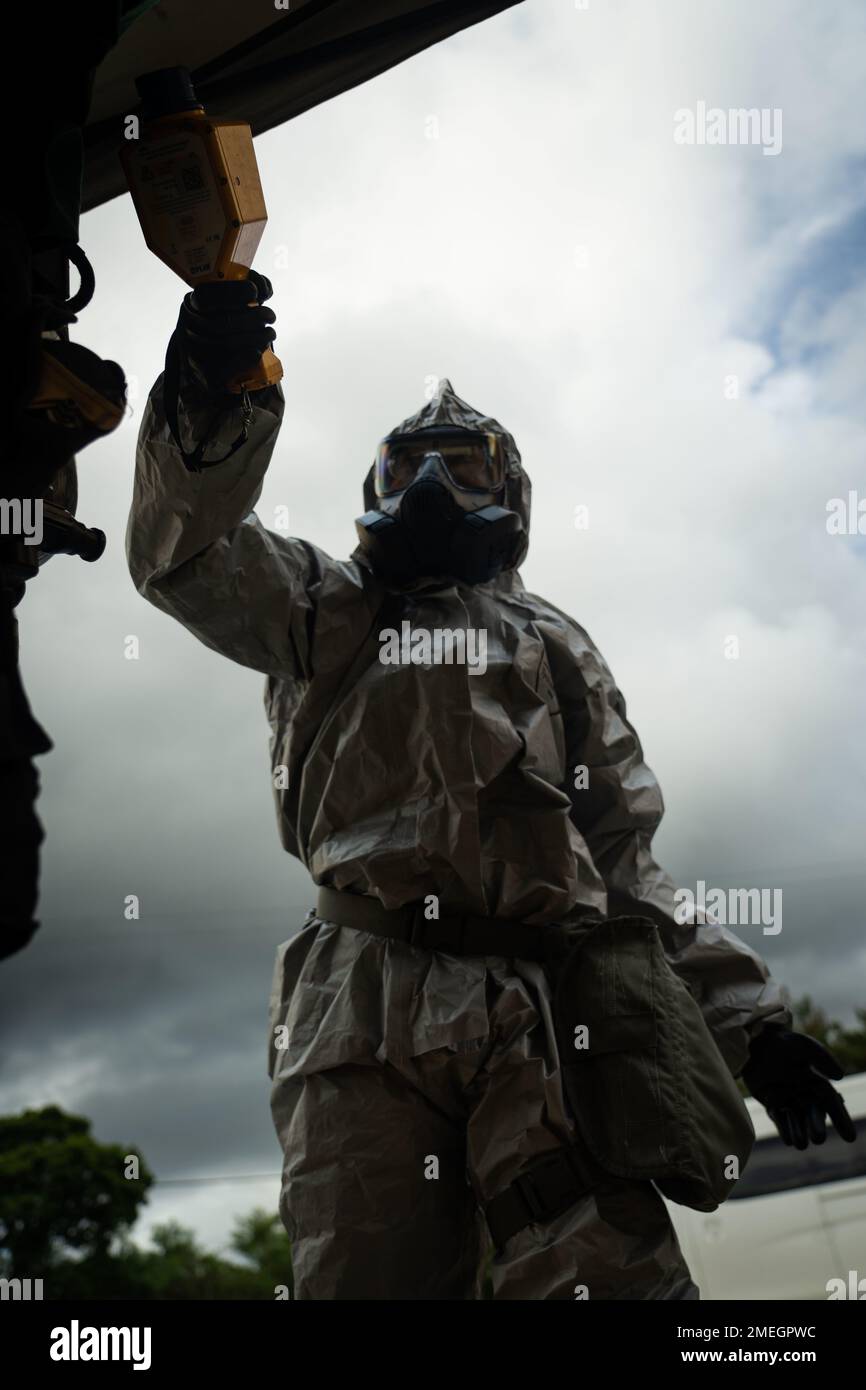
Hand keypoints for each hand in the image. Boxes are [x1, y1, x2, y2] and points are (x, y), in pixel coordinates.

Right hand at [176, 270, 275, 392]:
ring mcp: (194, 354)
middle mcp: (188, 329)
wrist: (205, 366)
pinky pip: (229, 367)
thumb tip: (263, 288)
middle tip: (270, 316)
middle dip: (253, 317)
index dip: (233, 292)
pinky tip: (259, 352)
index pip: (206, 295)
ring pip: (228, 343)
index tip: (255, 292)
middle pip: (222, 322)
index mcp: (191, 306)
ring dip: (257, 337)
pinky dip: (248, 358)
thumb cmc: (220, 327)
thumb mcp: (225, 306)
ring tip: (270, 333)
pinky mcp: (207, 377)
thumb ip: (242, 292)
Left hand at [742, 1026, 855, 1148]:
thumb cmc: (783, 1042)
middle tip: (818, 1138)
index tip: (850, 1138)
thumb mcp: (804, 1046)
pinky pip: (779, 1119)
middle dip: (816, 1127)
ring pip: (797, 1122)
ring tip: (801, 1144)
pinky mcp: (772, 1104)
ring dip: (799, 1132)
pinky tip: (788, 1139)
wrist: (755, 1042)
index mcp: (818, 1083)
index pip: (833, 1104)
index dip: (841, 1120)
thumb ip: (822, 1058)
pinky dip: (784, 1129)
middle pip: (814, 1116)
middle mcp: (805, 1095)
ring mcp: (788, 1101)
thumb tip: (840, 1076)